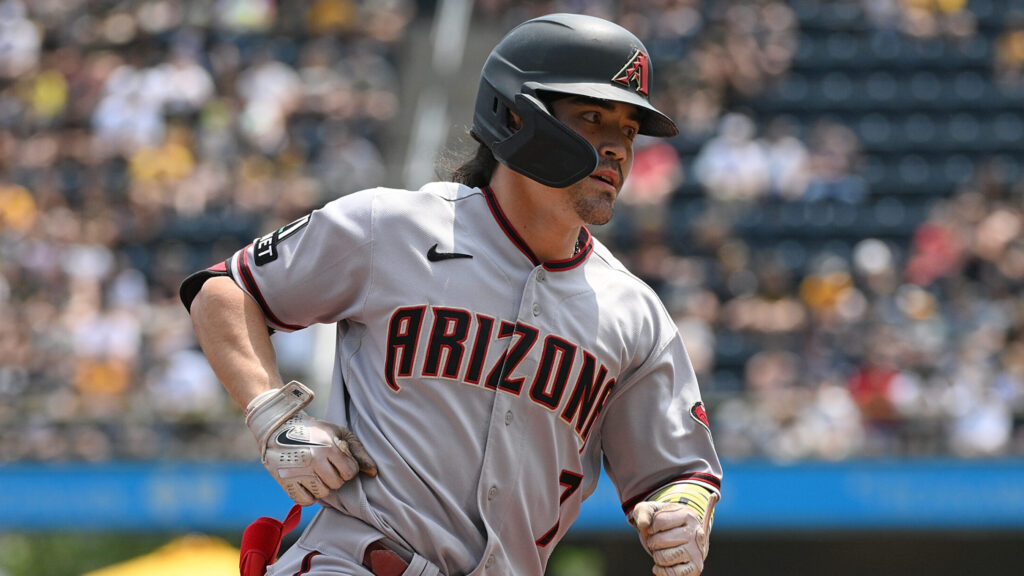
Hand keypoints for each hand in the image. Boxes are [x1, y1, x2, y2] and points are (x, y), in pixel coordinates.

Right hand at [246, 381, 377, 505]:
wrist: (277, 426)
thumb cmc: (313, 430)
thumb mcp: (338, 433)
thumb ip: (358, 452)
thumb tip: (373, 473)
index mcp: (328, 447)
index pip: (350, 472)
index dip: (347, 468)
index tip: (339, 461)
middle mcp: (313, 461)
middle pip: (336, 484)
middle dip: (335, 477)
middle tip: (326, 466)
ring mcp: (298, 472)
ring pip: (322, 494)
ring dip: (322, 486)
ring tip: (316, 473)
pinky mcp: (285, 482)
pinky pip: (305, 501)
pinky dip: (308, 495)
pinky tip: (306, 482)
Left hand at [629, 493, 717, 575]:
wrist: (683, 538)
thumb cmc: (665, 523)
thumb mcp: (653, 511)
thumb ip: (643, 512)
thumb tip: (642, 524)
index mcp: (687, 515)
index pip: (659, 522)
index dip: (650, 527)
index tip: (655, 529)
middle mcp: (696, 533)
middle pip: (660, 540)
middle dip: (652, 542)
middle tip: (658, 542)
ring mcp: (697, 552)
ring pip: (665, 558)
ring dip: (657, 556)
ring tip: (662, 552)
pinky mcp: (696, 568)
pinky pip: (673, 574)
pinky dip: (662, 571)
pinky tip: (662, 566)